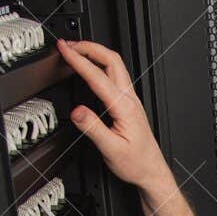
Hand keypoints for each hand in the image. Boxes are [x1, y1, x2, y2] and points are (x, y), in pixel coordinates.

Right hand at [56, 39, 167, 191]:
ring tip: (75, 51)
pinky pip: (115, 75)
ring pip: (114, 64)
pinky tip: (90, 67)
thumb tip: (77, 111)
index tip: (64, 50)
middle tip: (68, 45)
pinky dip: (99, 64)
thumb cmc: (136, 163)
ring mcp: (131, 99)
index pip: (97, 76)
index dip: (78, 59)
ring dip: (94, 52)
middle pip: (111, 59)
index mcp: (124, 107)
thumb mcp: (111, 150)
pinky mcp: (129, 103)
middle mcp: (129, 99)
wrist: (152, 171)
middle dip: (88, 47)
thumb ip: (93, 128)